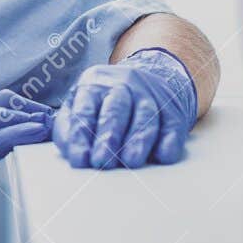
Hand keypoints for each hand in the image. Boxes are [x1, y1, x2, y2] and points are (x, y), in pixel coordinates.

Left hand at [51, 47, 197, 169]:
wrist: (147, 81)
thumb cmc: (104, 103)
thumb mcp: (80, 107)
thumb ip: (70, 130)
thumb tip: (74, 156)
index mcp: (94, 84)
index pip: (85, 109)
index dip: (81, 135)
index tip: (80, 159)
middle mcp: (123, 85)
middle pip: (116, 109)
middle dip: (109, 137)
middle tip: (102, 161)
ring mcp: (150, 96)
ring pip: (146, 115)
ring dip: (138, 140)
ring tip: (130, 162)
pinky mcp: (172, 110)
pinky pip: (172, 124)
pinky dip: (169, 141)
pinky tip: (162, 155)